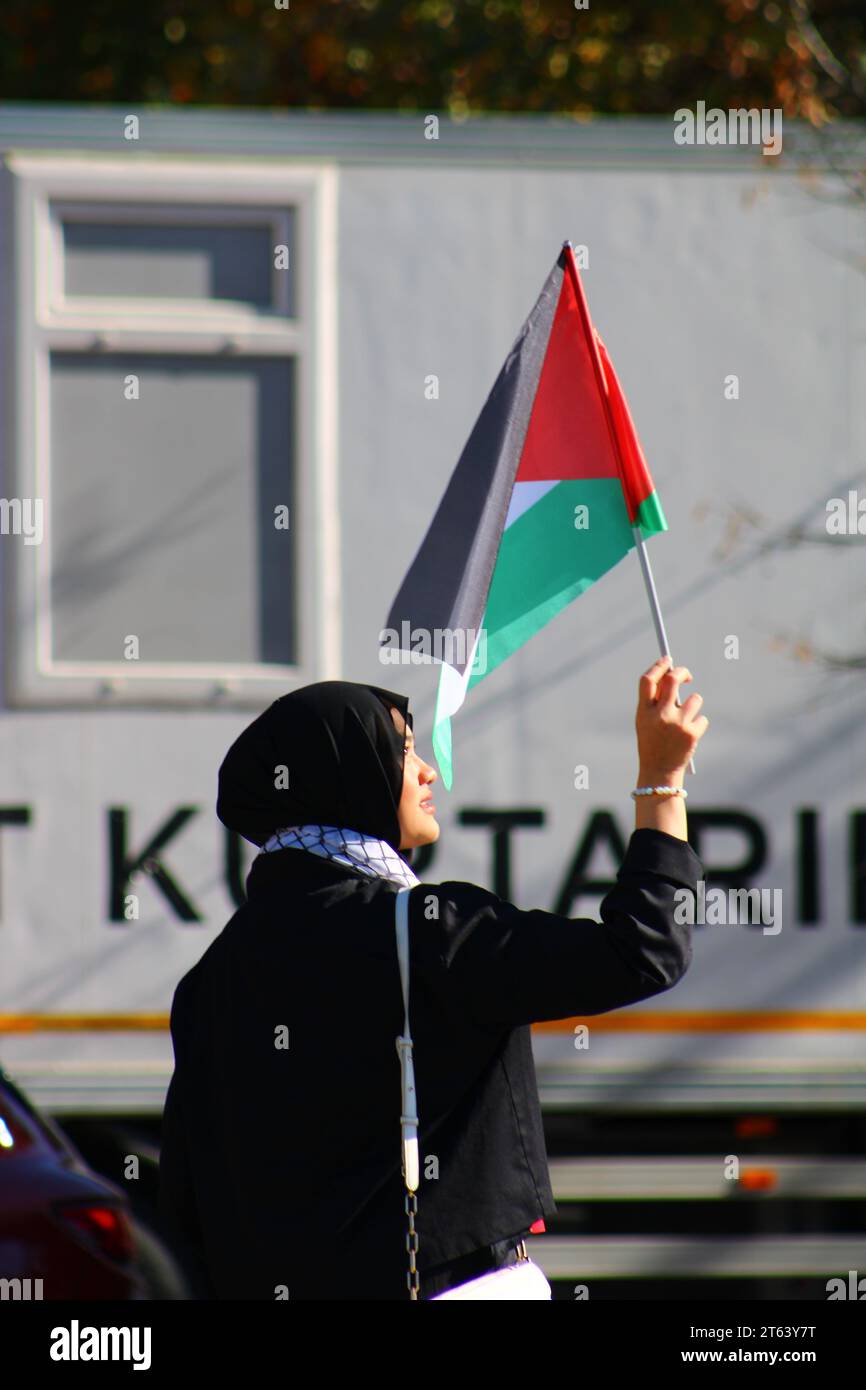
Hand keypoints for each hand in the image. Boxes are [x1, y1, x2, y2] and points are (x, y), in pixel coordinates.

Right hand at [636, 654, 707, 781]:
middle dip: (682, 673)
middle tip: (687, 676)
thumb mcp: (645, 721)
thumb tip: (671, 675)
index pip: (648, 680)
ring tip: (685, 722)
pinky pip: (702, 718)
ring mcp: (677, 724)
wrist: (659, 772)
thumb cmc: (652, 743)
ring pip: (695, 699)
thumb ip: (654, 701)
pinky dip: (698, 725)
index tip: (667, 660)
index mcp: (644, 712)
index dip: (658, 666)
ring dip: (693, 705)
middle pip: (672, 680)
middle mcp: (660, 715)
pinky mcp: (692, 733)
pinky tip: (688, 737)